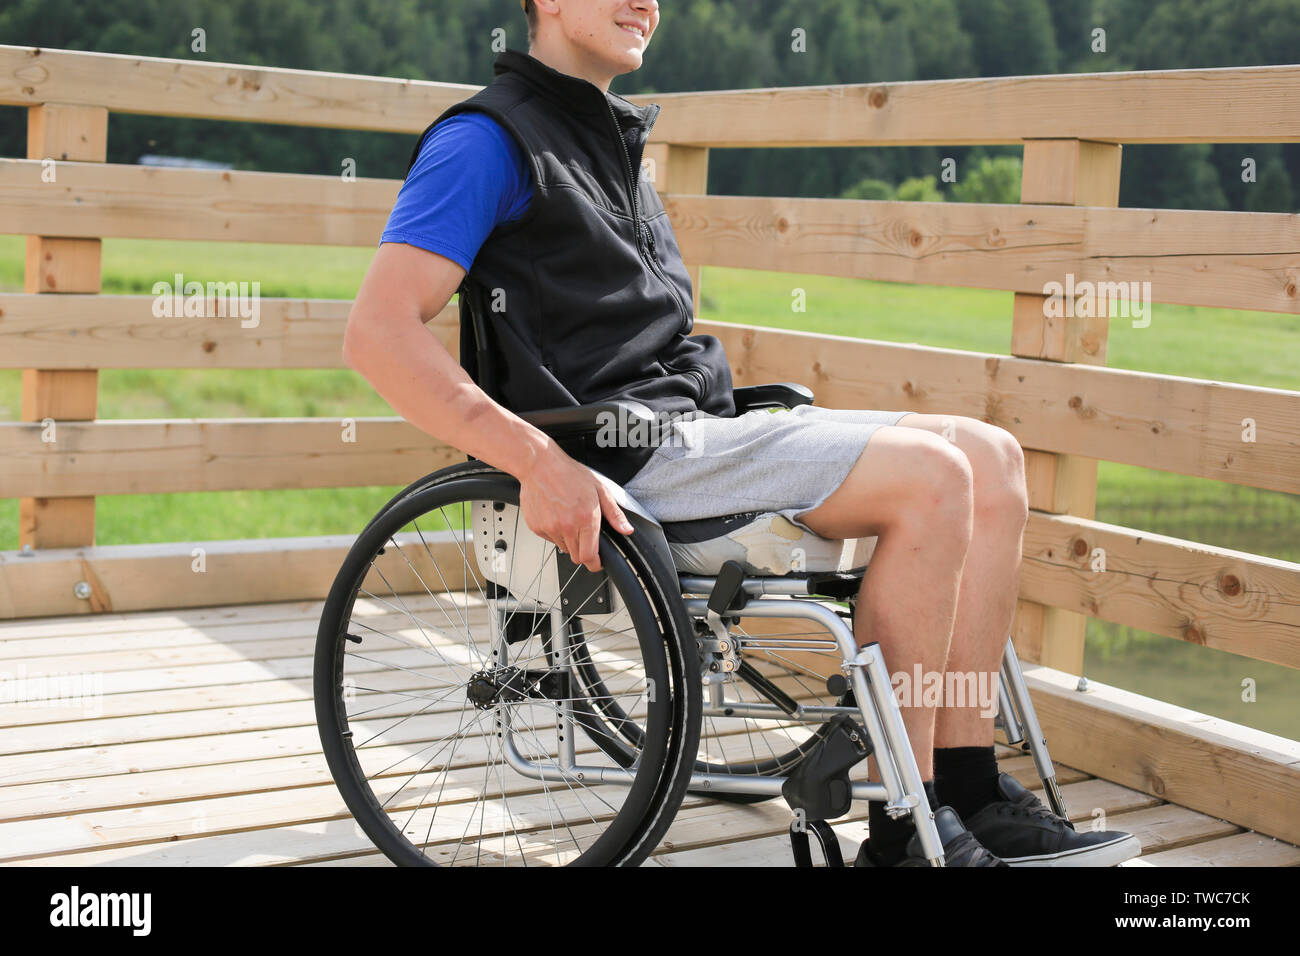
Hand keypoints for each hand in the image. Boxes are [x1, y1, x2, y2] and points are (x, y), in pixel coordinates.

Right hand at [518, 445, 634, 571]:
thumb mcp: (600, 489)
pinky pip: (550, 539)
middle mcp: (567, 526)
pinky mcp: (537, 527)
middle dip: (584, 552)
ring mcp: (550, 528)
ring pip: (563, 548)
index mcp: (586, 518)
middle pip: (577, 556)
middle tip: (585, 537)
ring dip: (569, 541)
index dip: (595, 564)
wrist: (540, 465)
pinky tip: (557, 515)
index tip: (597, 563)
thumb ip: (614, 514)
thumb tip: (627, 530)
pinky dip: (555, 533)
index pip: (590, 556)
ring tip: (569, 519)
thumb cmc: (569, 474)